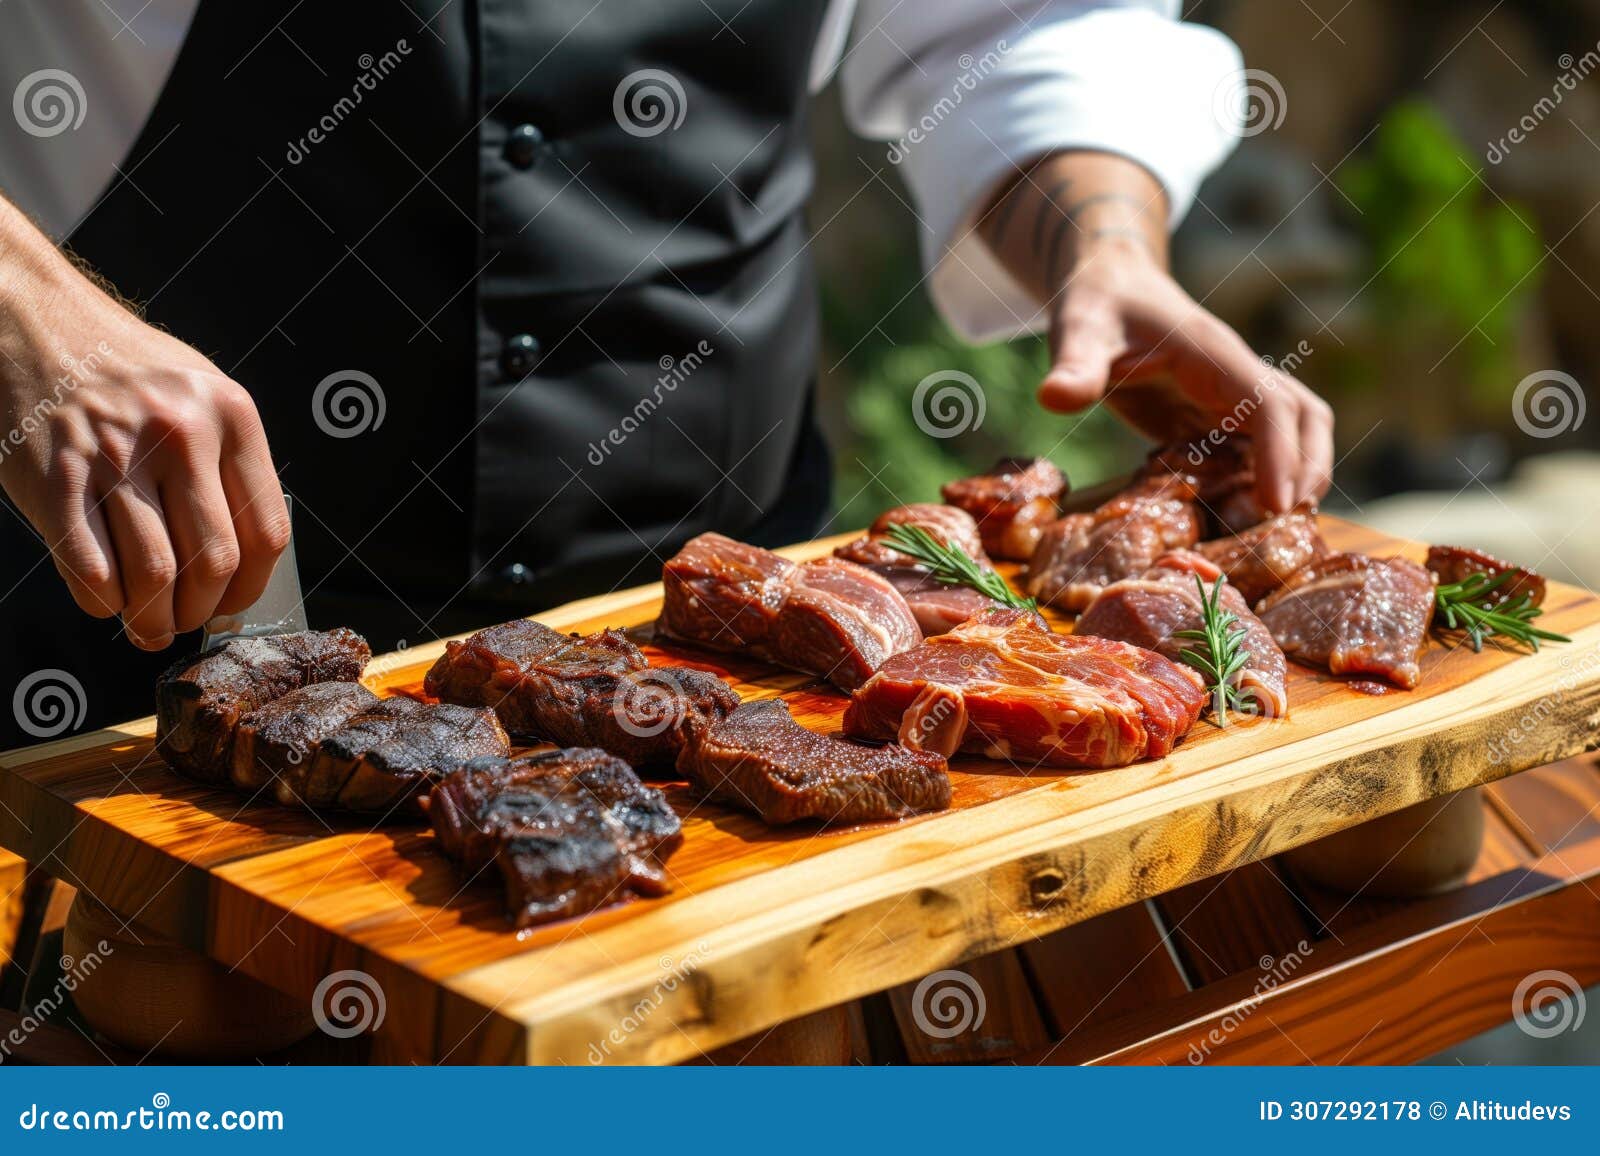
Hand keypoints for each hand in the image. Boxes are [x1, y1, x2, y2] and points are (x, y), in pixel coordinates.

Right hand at [0, 212, 288, 649]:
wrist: (30, 321)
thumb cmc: (123, 368)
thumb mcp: (200, 393)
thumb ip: (228, 464)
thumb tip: (243, 562)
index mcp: (231, 415)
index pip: (266, 532)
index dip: (252, 587)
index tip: (232, 604)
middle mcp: (181, 434)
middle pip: (213, 563)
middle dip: (201, 612)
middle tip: (186, 623)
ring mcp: (115, 457)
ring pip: (155, 577)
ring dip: (153, 619)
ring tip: (149, 625)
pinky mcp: (56, 479)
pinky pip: (92, 570)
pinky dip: (104, 602)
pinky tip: (107, 599)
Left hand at [1042, 236, 1333, 512]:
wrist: (1108, 287)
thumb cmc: (1096, 307)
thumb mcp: (1078, 332)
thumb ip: (1073, 366)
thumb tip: (1053, 398)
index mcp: (1212, 354)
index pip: (1268, 403)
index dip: (1279, 453)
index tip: (1275, 504)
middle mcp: (1236, 371)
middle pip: (1304, 415)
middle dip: (1307, 468)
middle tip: (1289, 525)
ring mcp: (1233, 391)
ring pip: (1294, 428)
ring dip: (1299, 473)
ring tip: (1279, 527)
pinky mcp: (1218, 411)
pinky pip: (1259, 445)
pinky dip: (1264, 477)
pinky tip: (1242, 516)